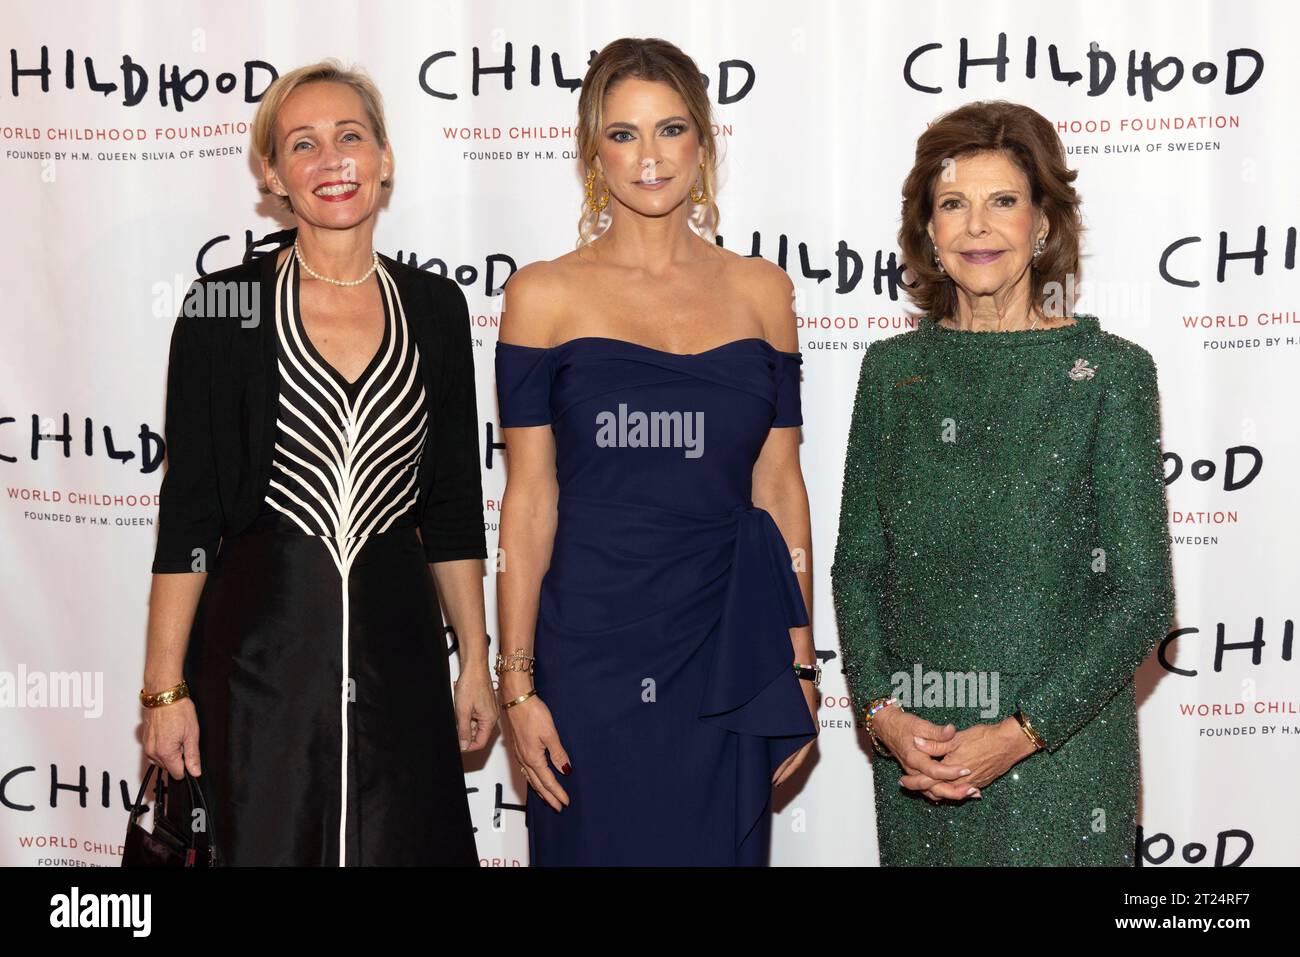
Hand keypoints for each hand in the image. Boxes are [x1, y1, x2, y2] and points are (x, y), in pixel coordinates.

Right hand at [142, 695, 201, 779]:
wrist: (164, 695)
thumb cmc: (178, 710)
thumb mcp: (192, 734)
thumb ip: (193, 756)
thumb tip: (195, 772)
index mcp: (165, 752)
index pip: (177, 773)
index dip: (187, 767)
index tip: (190, 757)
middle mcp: (152, 752)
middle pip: (168, 767)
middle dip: (178, 758)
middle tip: (183, 740)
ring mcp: (146, 746)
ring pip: (160, 760)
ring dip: (169, 754)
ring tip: (176, 736)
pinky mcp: (144, 740)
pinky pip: (154, 752)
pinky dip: (162, 748)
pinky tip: (168, 735)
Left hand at [453, 665, 497, 752]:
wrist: (474, 668)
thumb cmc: (471, 684)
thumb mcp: (463, 711)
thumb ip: (463, 731)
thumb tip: (464, 745)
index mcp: (489, 720)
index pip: (480, 742)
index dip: (468, 746)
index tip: (458, 745)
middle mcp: (492, 717)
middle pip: (478, 735)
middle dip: (465, 733)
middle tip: (455, 726)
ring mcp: (489, 711)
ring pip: (476, 726)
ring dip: (465, 724)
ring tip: (458, 714)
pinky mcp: (485, 705)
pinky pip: (476, 717)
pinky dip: (467, 716)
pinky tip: (461, 709)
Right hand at [501, 675, 570, 811]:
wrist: (517, 700)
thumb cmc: (533, 713)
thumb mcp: (550, 734)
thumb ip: (558, 753)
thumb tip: (565, 770)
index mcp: (533, 758)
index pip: (548, 781)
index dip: (557, 792)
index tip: (565, 802)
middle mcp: (524, 759)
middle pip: (537, 784)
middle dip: (548, 796)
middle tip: (557, 807)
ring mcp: (520, 754)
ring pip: (530, 778)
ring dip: (539, 790)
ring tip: (546, 797)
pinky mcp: (519, 747)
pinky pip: (526, 770)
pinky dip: (532, 779)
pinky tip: (534, 777)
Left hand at [773, 677, 818, 786]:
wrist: (800, 659)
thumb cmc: (792, 676)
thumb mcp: (787, 700)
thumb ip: (778, 722)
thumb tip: (770, 736)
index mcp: (808, 728)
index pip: (798, 758)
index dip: (786, 771)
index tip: (774, 781)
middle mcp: (809, 728)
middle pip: (797, 758)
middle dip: (784, 771)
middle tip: (769, 783)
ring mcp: (806, 724)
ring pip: (796, 750)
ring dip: (785, 762)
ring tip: (770, 774)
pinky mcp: (800, 719)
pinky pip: (794, 741)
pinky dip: (785, 751)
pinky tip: (772, 753)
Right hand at [870, 706, 973, 802]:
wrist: (887, 728)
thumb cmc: (903, 725)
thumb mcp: (920, 725)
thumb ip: (936, 731)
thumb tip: (951, 730)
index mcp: (914, 758)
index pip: (934, 771)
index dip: (951, 771)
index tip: (966, 769)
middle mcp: (913, 771)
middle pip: (934, 789)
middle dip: (954, 792)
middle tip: (973, 789)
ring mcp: (914, 775)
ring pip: (933, 793)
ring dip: (951, 795)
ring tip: (971, 793)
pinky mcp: (917, 776)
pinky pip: (930, 791)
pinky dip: (944, 793)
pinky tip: (959, 792)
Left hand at [904, 717, 1038, 795]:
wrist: (1009, 744)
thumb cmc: (983, 738)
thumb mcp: (956, 738)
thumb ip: (935, 744)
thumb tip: (916, 742)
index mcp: (951, 770)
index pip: (928, 780)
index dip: (914, 781)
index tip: (902, 780)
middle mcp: (961, 782)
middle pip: (936, 790)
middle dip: (921, 788)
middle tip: (907, 785)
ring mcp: (972, 784)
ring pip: (949, 793)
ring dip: (935, 790)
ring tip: (923, 787)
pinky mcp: (980, 783)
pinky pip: (961, 791)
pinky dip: (950, 790)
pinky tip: (946, 787)